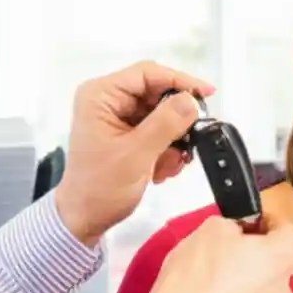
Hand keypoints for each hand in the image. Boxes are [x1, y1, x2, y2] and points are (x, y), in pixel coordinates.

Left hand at [53, 61, 214, 246]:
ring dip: (174, 138)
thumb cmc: (100, 188)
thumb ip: (165, 124)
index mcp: (101, 95)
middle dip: (177, 119)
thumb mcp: (135, 155)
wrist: (85, 218)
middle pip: (157, 93)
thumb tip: (192, 100)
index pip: (147, 74)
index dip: (180, 81)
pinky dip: (167, 148)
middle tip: (193, 138)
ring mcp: (119, 117)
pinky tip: (162, 169)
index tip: (207, 95)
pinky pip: (159, 129)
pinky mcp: (128, 133)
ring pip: (162, 113)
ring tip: (171, 162)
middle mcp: (109, 100)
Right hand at [141, 216, 292, 292]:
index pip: (287, 231)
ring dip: (249, 286)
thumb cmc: (195, 274)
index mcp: (281, 259)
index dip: (268, 222)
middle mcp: (284, 292)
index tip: (247, 223)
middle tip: (227, 254)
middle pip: (277, 265)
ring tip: (218, 286)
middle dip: (257, 256)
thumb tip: (239, 235)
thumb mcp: (211, 229)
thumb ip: (234, 225)